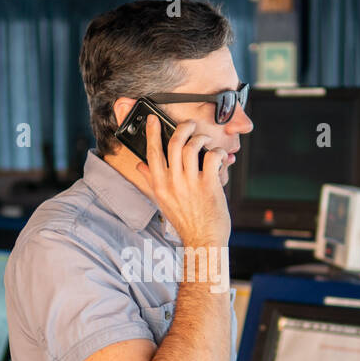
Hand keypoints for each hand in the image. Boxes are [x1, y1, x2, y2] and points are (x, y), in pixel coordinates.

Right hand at [138, 114, 229, 247]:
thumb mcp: (163, 201)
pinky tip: (219, 157)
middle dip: (183, 128)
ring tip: (205, 141)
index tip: (152, 119)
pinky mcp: (209, 186)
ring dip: (201, 139)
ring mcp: (191, 184)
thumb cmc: (185, 221)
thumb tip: (140, 166)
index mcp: (160, 186)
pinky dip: (217, 152)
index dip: (152, 133)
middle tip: (190, 124)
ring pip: (193, 147)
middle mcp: (173, 183)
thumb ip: (152, 181)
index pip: (152, 153)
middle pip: (174, 144)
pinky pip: (212, 157)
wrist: (203, 240)